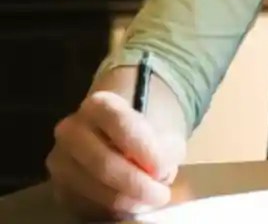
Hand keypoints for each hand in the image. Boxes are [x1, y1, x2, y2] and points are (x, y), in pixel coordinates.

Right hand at [46, 91, 185, 219]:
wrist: (114, 140)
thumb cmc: (142, 135)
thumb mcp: (161, 133)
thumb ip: (163, 150)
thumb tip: (160, 176)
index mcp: (99, 105)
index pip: (122, 126)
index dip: (146, 152)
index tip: (163, 171)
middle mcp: (71, 130)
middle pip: (104, 163)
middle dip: (136, 185)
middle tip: (160, 195)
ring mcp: (59, 160)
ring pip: (94, 189)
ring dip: (125, 200)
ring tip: (148, 201)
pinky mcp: (57, 187)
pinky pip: (84, 204)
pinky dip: (111, 209)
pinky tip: (128, 204)